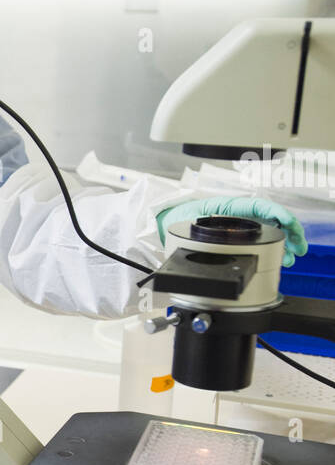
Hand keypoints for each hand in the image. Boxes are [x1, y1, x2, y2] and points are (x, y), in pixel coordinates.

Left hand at [156, 197, 307, 267]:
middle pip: (271, 220)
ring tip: (290, 258)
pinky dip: (273, 247)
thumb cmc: (177, 218)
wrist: (166, 222)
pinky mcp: (237, 234)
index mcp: (228, 207)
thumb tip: (212, 245)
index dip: (278, 214)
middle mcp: (238, 214)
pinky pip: (261, 238)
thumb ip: (203, 232)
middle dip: (289, 232)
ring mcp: (239, 224)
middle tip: (298, 248)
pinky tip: (279, 257)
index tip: (289, 224)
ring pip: (269, 230)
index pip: (260, 207)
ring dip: (284, 243)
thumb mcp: (190, 224)